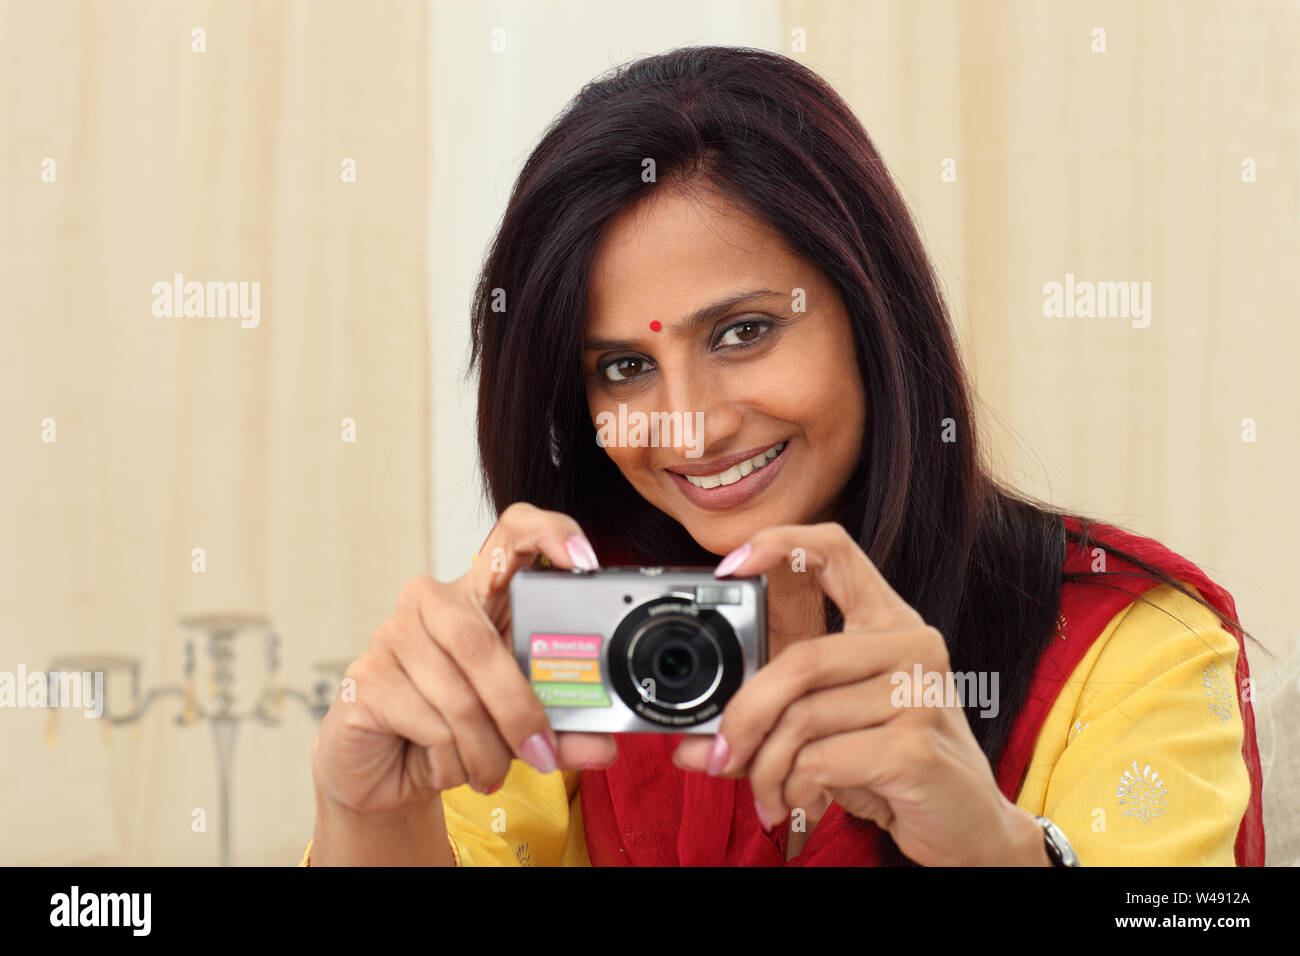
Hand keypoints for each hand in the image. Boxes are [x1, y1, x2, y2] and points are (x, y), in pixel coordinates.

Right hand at [312, 502, 618, 814]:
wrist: (388, 770)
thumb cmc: (457, 730)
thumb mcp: (518, 725)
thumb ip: (561, 730)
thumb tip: (604, 745)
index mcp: (481, 593)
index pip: (512, 534)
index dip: (548, 533)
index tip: (583, 559)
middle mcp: (433, 601)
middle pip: (480, 641)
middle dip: (517, 708)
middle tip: (541, 751)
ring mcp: (393, 633)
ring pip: (457, 696)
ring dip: (486, 751)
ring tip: (491, 773)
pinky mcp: (365, 676)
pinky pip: (425, 722)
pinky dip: (449, 760)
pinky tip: (446, 767)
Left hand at [672, 522, 1049, 865]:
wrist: (970, 827)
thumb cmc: (893, 767)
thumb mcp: (829, 731)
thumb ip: (767, 723)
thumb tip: (690, 746)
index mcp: (889, 623)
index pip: (836, 550)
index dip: (779, 543)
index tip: (729, 566)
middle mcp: (912, 644)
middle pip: (799, 660)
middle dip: (745, 716)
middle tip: (721, 756)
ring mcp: (920, 692)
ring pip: (803, 719)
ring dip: (767, 769)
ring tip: (770, 796)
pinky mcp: (916, 745)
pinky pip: (820, 761)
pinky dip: (796, 790)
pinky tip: (805, 805)